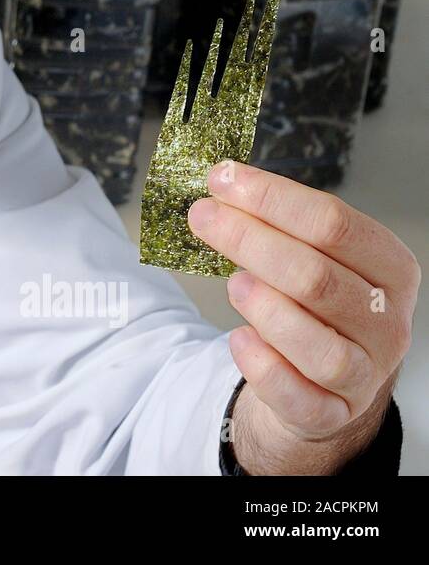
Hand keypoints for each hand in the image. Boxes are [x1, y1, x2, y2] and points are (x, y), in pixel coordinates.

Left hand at [188, 160, 418, 474]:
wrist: (322, 381)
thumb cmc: (313, 305)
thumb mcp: (312, 257)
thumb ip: (276, 224)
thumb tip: (221, 181)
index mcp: (389, 269)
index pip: (334, 223)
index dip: (272, 197)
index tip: (221, 178)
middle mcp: (385, 322)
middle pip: (317, 277)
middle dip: (250, 240)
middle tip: (202, 216)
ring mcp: (364, 374)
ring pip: (317, 345)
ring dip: (265, 308)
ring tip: (233, 283)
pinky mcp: (330, 414)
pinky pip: (297, 395)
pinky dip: (263, 365)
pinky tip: (239, 339)